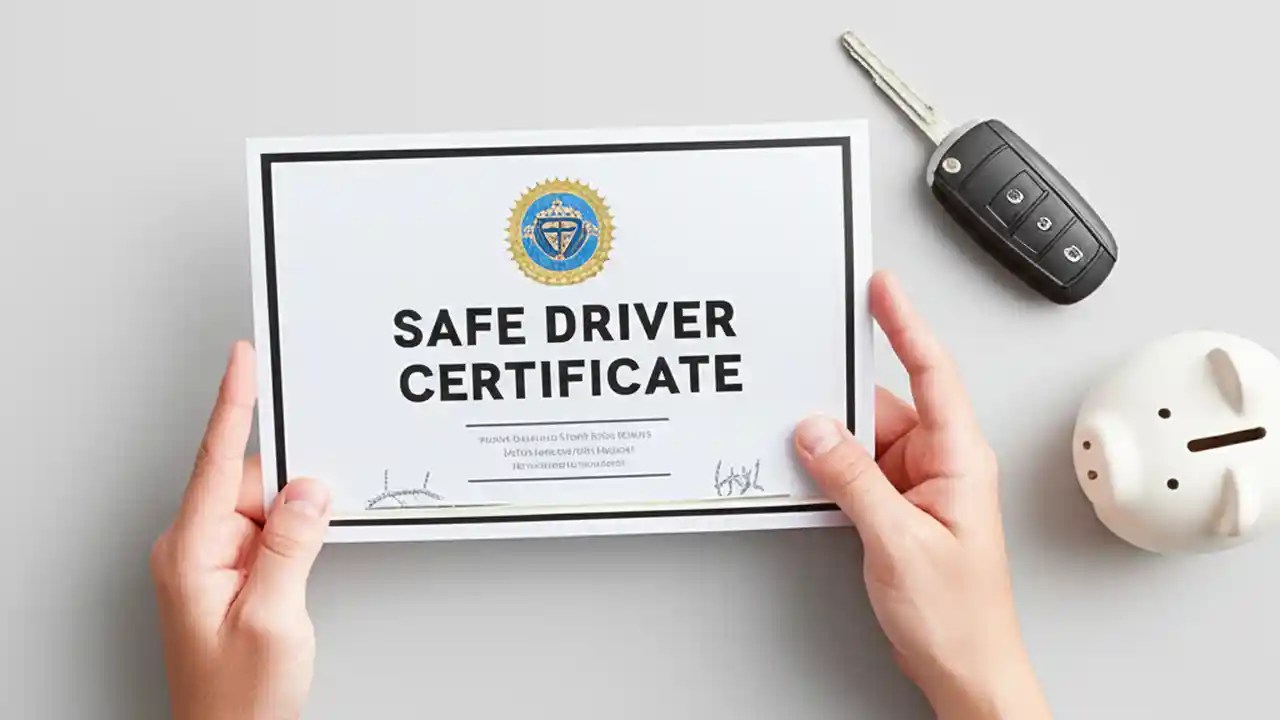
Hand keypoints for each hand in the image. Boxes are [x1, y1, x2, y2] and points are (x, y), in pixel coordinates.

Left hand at [150, 342, 331, 719]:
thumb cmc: (238, 698)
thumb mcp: (274, 618)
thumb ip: (292, 545)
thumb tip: (310, 489)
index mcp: (191, 552)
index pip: (215, 462)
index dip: (234, 405)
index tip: (242, 360)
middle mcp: (195, 549)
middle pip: (251, 484)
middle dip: (292, 492)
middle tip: (314, 516)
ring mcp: (213, 562)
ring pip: (267, 508)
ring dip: (296, 523)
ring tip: (299, 576)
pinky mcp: (234, 574)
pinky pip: (269, 532)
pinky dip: (294, 537)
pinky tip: (304, 565)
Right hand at [794, 272, 1049, 719]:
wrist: (967, 669)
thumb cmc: (959, 617)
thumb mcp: (898, 542)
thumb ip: (853, 480)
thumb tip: (816, 431)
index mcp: (960, 458)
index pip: (932, 373)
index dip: (905, 324)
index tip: (882, 289)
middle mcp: (942, 463)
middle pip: (884, 405)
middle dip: (841, 398)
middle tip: (803, 385)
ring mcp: (919, 485)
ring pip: (865, 438)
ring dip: (833, 441)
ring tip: (801, 447)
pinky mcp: (899, 507)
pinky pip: (860, 469)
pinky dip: (833, 468)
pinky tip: (814, 474)